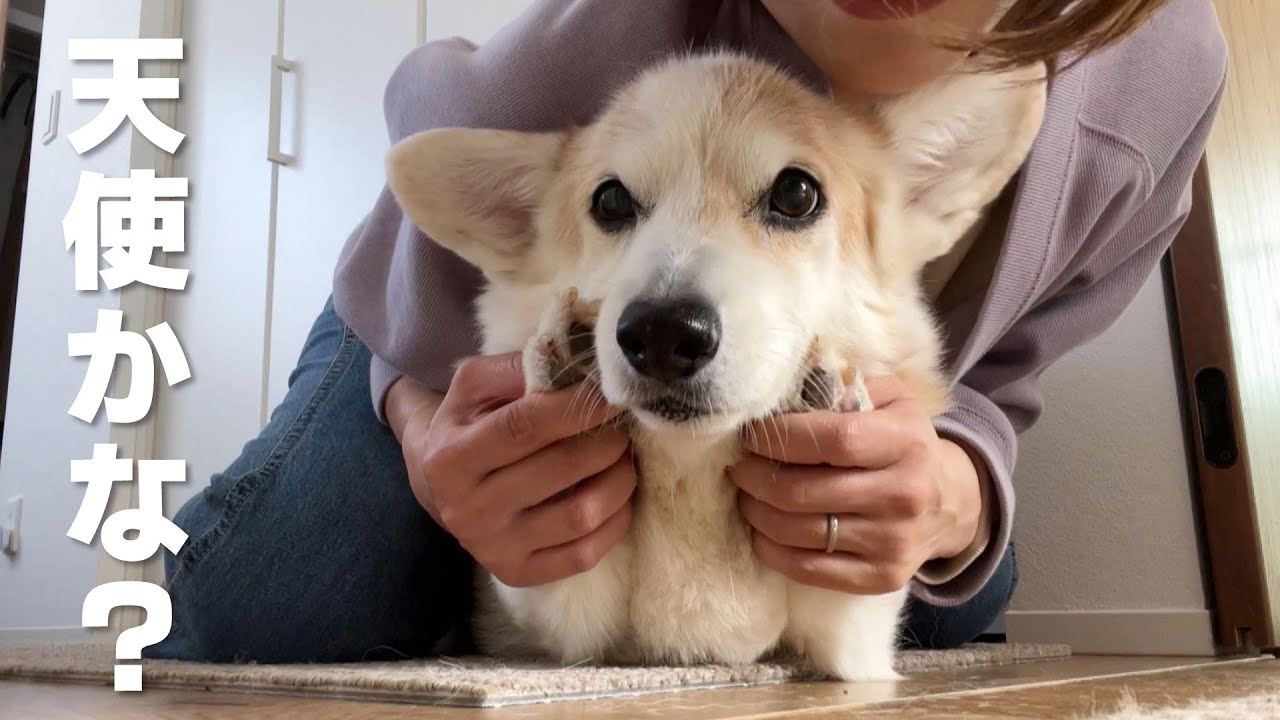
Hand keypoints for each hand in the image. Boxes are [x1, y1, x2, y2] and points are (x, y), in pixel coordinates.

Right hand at [385, 352, 634, 587]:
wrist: (438, 486)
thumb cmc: (466, 425)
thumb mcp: (473, 387)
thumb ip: (515, 369)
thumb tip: (570, 367)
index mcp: (450, 457)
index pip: (525, 427)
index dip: (576, 408)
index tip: (613, 395)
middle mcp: (467, 509)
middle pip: (559, 469)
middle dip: (605, 442)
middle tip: (621, 428)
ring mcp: (493, 548)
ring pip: (579, 514)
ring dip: (618, 480)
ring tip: (623, 458)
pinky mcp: (517, 573)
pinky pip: (584, 553)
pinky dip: (615, 521)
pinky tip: (617, 495)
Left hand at [731, 374, 981, 594]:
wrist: (950, 503)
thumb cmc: (903, 443)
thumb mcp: (891, 400)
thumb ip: (845, 387)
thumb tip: (785, 389)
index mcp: (906, 442)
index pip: (830, 440)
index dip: (780, 438)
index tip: (751, 435)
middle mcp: (904, 494)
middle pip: (803, 491)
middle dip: (755, 478)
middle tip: (738, 467)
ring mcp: (893, 541)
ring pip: (798, 532)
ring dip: (756, 512)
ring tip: (746, 495)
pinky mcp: (881, 577)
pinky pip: (807, 569)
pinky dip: (771, 549)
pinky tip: (761, 531)